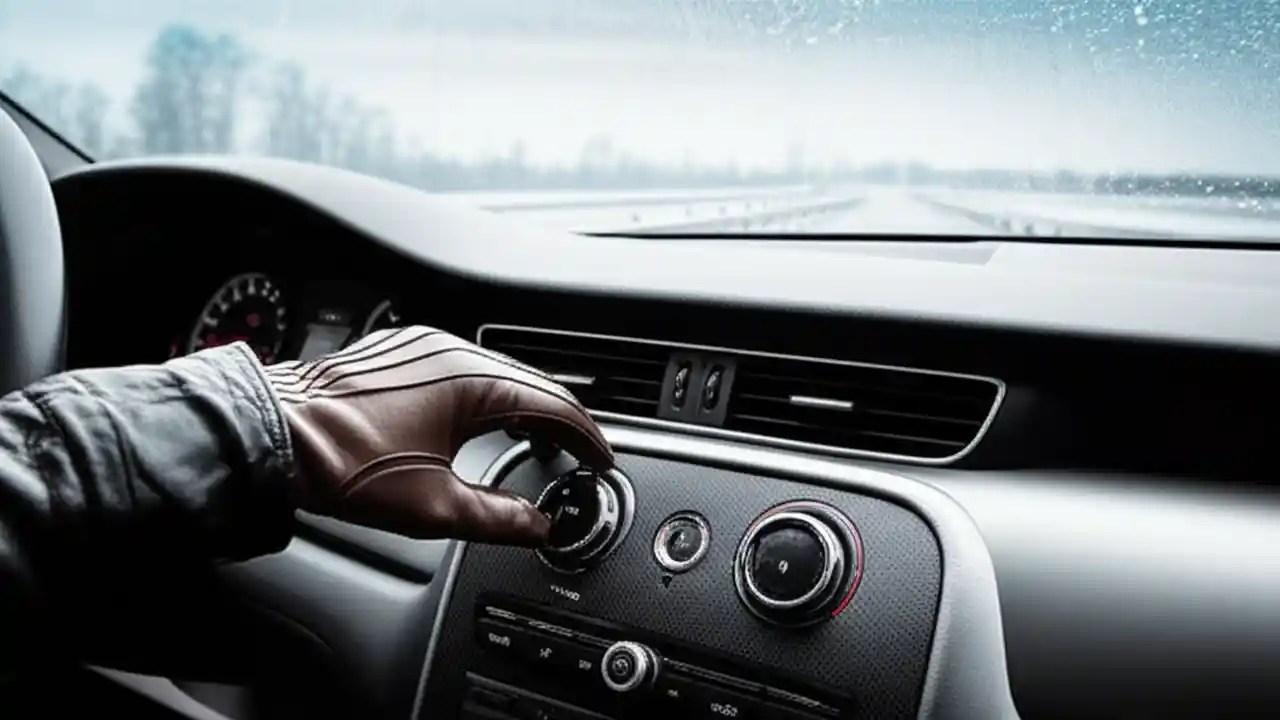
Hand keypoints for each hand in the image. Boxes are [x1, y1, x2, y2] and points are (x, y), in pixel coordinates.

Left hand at [264, 326, 612, 545]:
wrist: (270, 435)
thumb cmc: (343, 464)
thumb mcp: (431, 506)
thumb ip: (497, 518)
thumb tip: (537, 527)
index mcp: (472, 380)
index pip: (554, 405)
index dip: (586, 436)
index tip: (601, 459)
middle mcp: (452, 351)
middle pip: (531, 383)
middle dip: (560, 420)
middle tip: (579, 454)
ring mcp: (423, 346)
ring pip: (498, 371)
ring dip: (526, 405)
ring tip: (539, 439)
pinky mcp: (400, 353)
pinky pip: (465, 366)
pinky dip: (490, 392)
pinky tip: (485, 415)